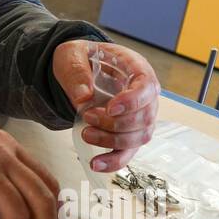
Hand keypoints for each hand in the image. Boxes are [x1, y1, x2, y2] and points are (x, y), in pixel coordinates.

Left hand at [51, 40, 159, 172]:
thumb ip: (76, 71)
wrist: (78, 70)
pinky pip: (127, 153)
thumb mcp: (71, 55)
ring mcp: (139, 116)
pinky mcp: (127, 134)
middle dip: (115, 123)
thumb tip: (83, 98)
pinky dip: (114, 161)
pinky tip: (96, 163)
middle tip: (87, 117)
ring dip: (112, 141)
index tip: (111, 108)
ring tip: (86, 134)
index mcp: (135, 68)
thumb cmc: (81, 58)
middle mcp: (144, 94)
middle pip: (144, 117)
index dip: (133, 101)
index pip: (147, 86)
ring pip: (138, 137)